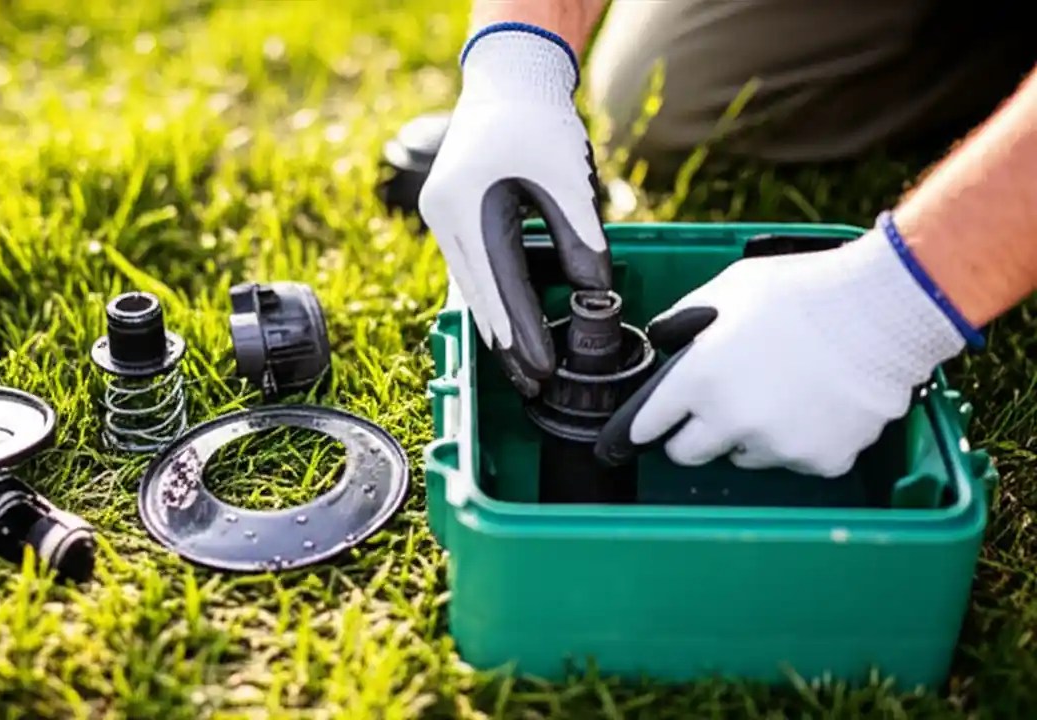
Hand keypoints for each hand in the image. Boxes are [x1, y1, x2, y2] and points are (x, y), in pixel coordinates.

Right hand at [419, 23, 610, 397]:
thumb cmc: (539, 123)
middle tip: (531, 385)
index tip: (543, 369)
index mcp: (468, 205)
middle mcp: (443, 216)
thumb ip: (581, 239)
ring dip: (497, 327)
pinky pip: (471, 271)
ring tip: (522, 368)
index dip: (524, 333)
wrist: (507, 81)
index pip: (501, 285)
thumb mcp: (568, 180)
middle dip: (507, 344)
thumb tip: (595, 297)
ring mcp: (440, 218)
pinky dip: (492, 300)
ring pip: (472, 288)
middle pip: (479, 296)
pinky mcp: (449, 217)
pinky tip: (508, 326)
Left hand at [598, 223, 969, 476]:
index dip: (640, 428)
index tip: (631, 439)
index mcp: (698, 379)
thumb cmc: (803, 291)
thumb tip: (662, 341)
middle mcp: (730, 420)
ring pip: (744, 455)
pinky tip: (820, 403)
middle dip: (693, 435)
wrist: (885, 309)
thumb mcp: (728, 289)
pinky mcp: (820, 461)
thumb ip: (685, 322)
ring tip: (784, 390)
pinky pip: (798, 459)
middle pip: (688, 453)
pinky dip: (804, 441)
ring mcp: (777, 446)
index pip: (648, 424)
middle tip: (715, 409)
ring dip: (751, 434)